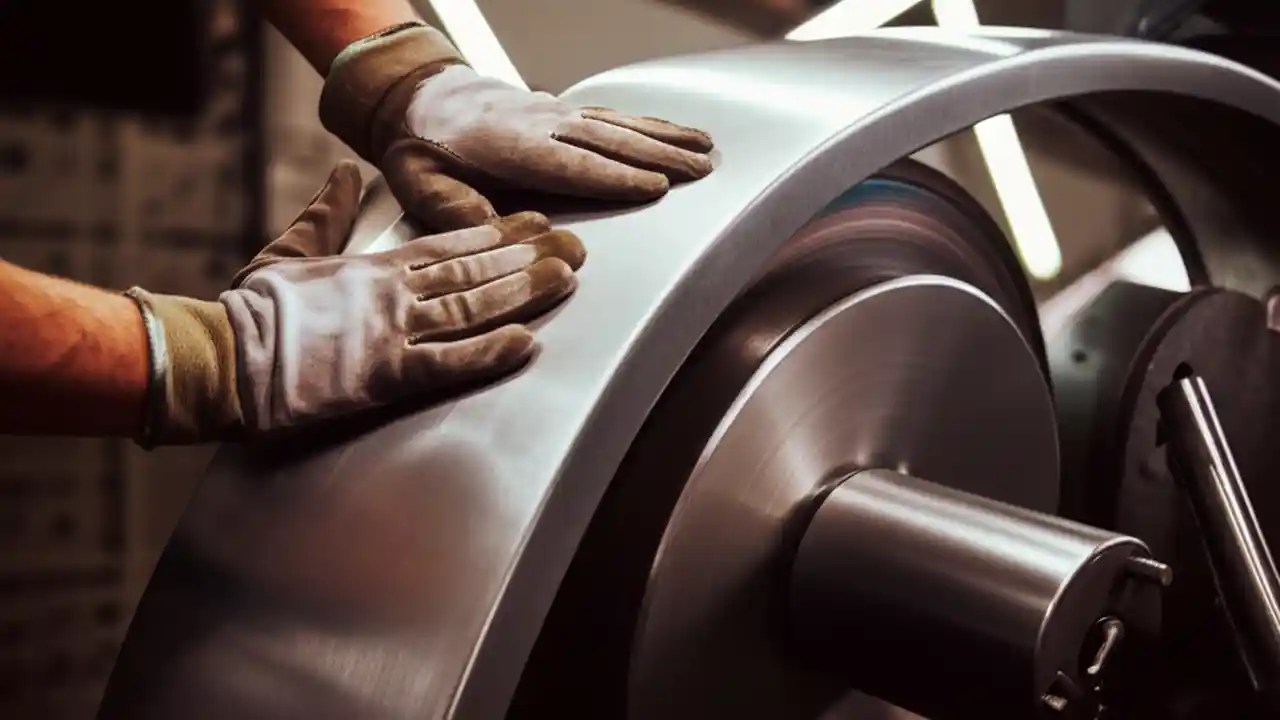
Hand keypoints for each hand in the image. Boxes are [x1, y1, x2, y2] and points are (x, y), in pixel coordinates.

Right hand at [125, 161, 584, 444]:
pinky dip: (488, 354)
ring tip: (565, 279)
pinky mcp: (386, 375)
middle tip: (573, 247)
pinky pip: (448, 363)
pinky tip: (524, 342)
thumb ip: (326, 212)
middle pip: (474, 271)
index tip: (535, 224)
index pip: (449, 244)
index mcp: (373, 266)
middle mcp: (392, 294)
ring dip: (522, 293)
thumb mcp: (289, 248)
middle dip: (527, 258)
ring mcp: (392, 332)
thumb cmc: (250, 310)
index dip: (498, 235)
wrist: (220, 357)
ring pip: (471, 307)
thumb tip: (346, 174)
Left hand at [319, 22, 714, 230]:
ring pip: (618, 125)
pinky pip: (613, 117)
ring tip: (705, 151)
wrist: (417, 96)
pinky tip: (675, 134)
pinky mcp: (562, 110)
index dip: (614, 177)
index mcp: (510, 147)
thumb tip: (498, 232)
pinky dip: (649, 124)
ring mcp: (555, 113)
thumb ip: (457, 211)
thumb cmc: (420, 149)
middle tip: (701, 171)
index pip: (571, 164)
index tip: (656, 188)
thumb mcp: (421, 186)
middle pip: (608, 141)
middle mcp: (541, 123)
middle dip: (658, 156)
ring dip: (665, 138)